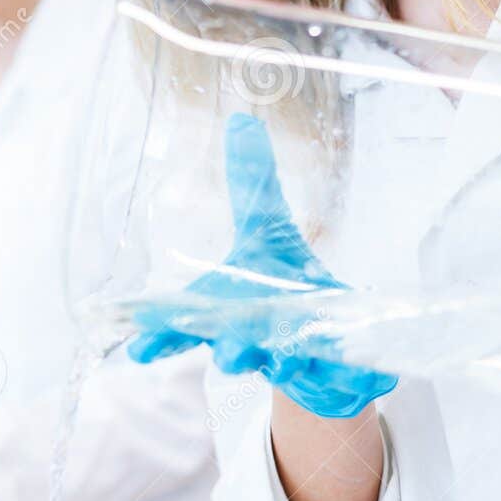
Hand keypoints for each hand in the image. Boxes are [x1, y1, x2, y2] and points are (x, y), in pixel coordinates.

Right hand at [128, 112, 396, 418]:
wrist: (328, 348)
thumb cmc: (284, 290)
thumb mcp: (269, 233)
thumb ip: (252, 186)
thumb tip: (241, 121)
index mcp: (229, 312)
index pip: (187, 323)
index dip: (163, 335)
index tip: (140, 347)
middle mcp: (256, 341)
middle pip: (236, 350)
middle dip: (233, 351)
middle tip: (230, 354)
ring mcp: (296, 361)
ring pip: (286, 368)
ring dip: (286, 366)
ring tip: (289, 362)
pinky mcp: (337, 376)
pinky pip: (344, 379)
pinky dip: (349, 378)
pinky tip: (361, 376)